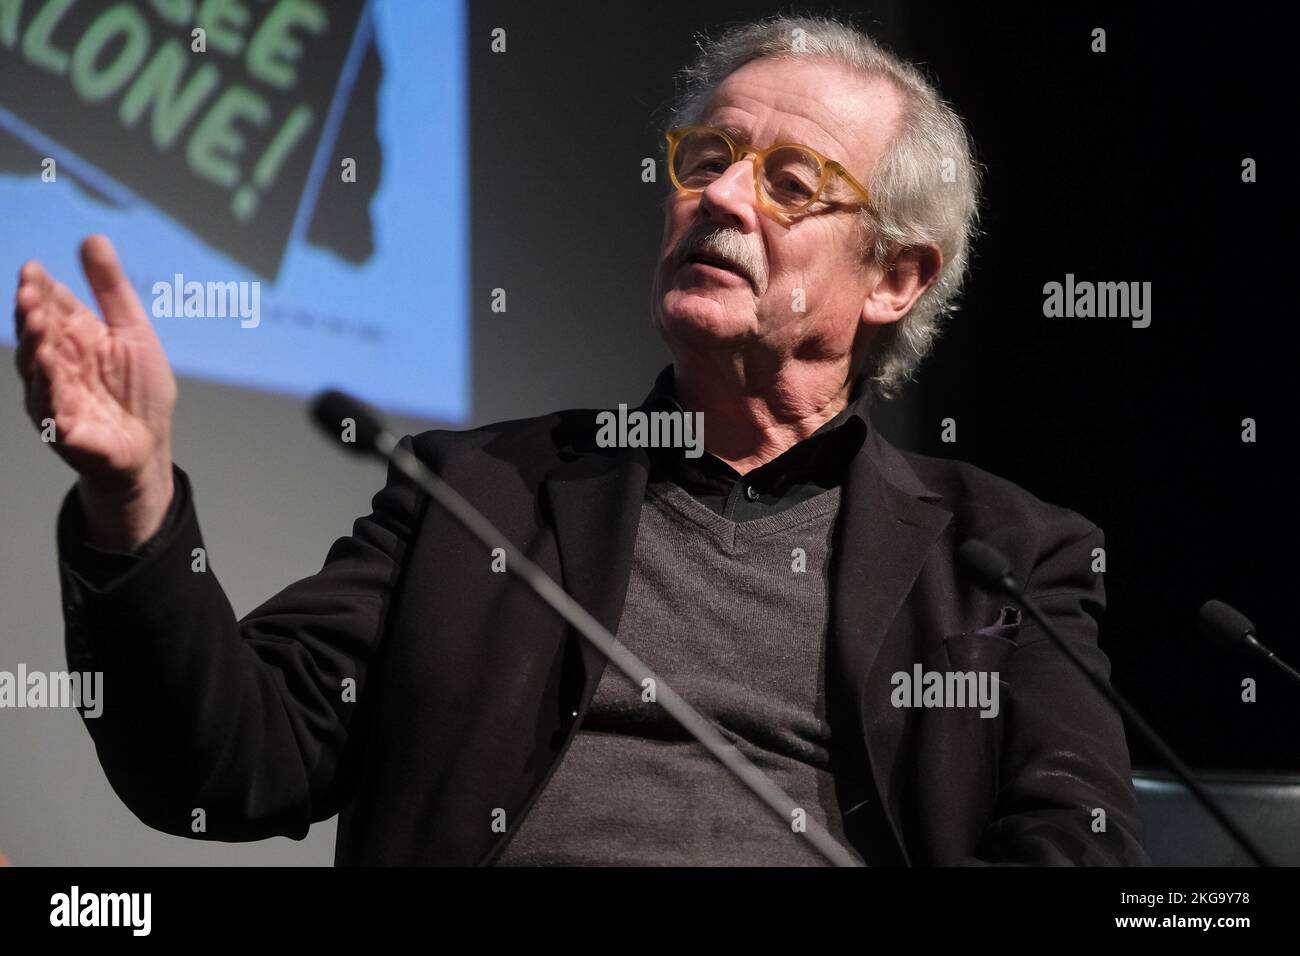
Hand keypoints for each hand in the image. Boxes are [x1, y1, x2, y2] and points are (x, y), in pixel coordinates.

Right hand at [15, 235, 177, 548]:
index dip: (40, 289)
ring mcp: (55, 395)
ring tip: (35, 319)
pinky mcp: (63, 429)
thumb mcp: (134, 331)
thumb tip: (92, 237)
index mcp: (74, 338)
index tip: (33, 268)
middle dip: (30, 312)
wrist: (149, 444)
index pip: (50, 307)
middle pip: (36, 333)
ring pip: (36, 367)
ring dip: (33, 343)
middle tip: (29, 290)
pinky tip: (49, 365)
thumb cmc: (139, 390)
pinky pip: (51, 407)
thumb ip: (112, 289)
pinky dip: (49, 387)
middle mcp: (56, 363)